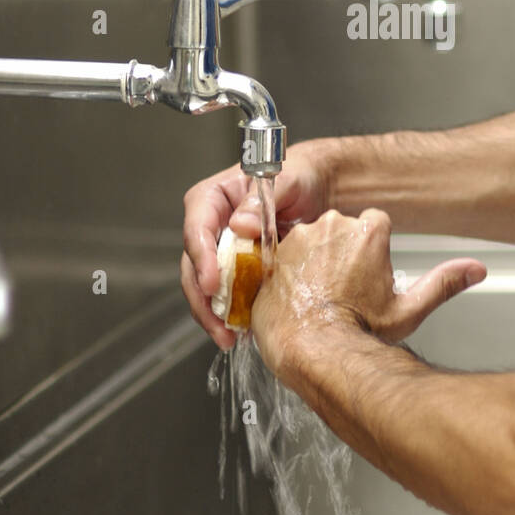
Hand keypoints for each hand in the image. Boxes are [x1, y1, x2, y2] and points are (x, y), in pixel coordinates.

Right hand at [180, 140, 334, 349]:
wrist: (321, 189)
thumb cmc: (299, 176)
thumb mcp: (285, 180)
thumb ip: (261, 201)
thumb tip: (239, 225)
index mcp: (212, 199)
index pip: (197, 230)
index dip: (202, 259)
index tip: (213, 284)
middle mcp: (211, 226)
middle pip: (193, 266)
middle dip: (203, 299)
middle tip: (218, 325)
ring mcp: (222, 250)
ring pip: (206, 287)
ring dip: (214, 315)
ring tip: (229, 338)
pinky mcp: (238, 270)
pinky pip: (229, 295)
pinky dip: (234, 314)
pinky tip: (244, 333)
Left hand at [251, 207, 486, 377]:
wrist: (314, 351)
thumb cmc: (359, 332)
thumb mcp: (408, 310)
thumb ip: (444, 282)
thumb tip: (476, 269)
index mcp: (369, 230)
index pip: (373, 225)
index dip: (369, 253)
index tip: (364, 276)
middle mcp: (333, 224)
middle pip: (340, 229)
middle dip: (339, 253)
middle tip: (340, 289)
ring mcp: (300, 235)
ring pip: (309, 239)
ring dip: (311, 259)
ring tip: (315, 295)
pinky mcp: (273, 251)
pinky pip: (279, 252)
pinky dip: (285, 268)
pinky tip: (292, 294)